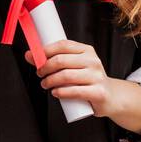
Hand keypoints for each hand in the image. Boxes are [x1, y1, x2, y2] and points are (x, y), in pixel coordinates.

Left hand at [25, 40, 140, 133]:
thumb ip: (54, 60)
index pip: (63, 45)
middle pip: (61, 60)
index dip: (45, 50)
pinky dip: (60, 92)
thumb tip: (29, 55)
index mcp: (87, 51)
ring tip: (45, 84)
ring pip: (65, 76)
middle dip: (45, 67)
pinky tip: (55, 93)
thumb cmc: (88, 79)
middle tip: (40, 73)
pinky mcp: (98, 92)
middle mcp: (93, 61)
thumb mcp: (75, 65)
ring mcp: (97, 77)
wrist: (110, 96)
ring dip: (50, 81)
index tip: (34, 58)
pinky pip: (74, 91)